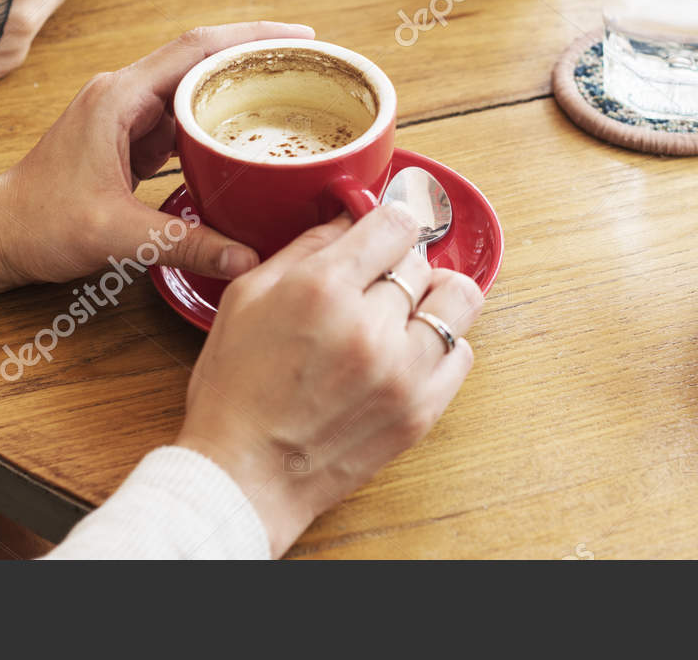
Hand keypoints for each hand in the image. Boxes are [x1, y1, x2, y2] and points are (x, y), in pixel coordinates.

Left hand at [0, 22, 313, 284]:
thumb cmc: (39, 223)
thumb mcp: (117, 235)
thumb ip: (186, 244)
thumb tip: (248, 259)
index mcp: (120, 98)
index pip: (197, 48)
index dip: (252, 37)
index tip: (300, 38)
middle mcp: (124, 94)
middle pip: (202, 57)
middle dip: (256, 56)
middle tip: (311, 66)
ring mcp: (125, 113)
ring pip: (193, 84)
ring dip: (238, 85)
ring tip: (291, 93)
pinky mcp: (128, 135)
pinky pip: (182, 113)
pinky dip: (217, 116)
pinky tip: (248, 131)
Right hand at [174, 206, 484, 556]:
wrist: (242, 476)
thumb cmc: (235, 389)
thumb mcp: (246, 297)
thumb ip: (304, 248)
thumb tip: (348, 220)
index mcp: (322, 288)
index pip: (396, 223)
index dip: (389, 224)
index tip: (382, 235)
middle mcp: (370, 326)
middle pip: (420, 263)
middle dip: (398, 266)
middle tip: (374, 287)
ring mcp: (402, 371)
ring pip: (458, 301)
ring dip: (434, 299)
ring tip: (406, 313)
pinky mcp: (421, 410)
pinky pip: (463, 354)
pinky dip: (442, 346)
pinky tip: (410, 352)